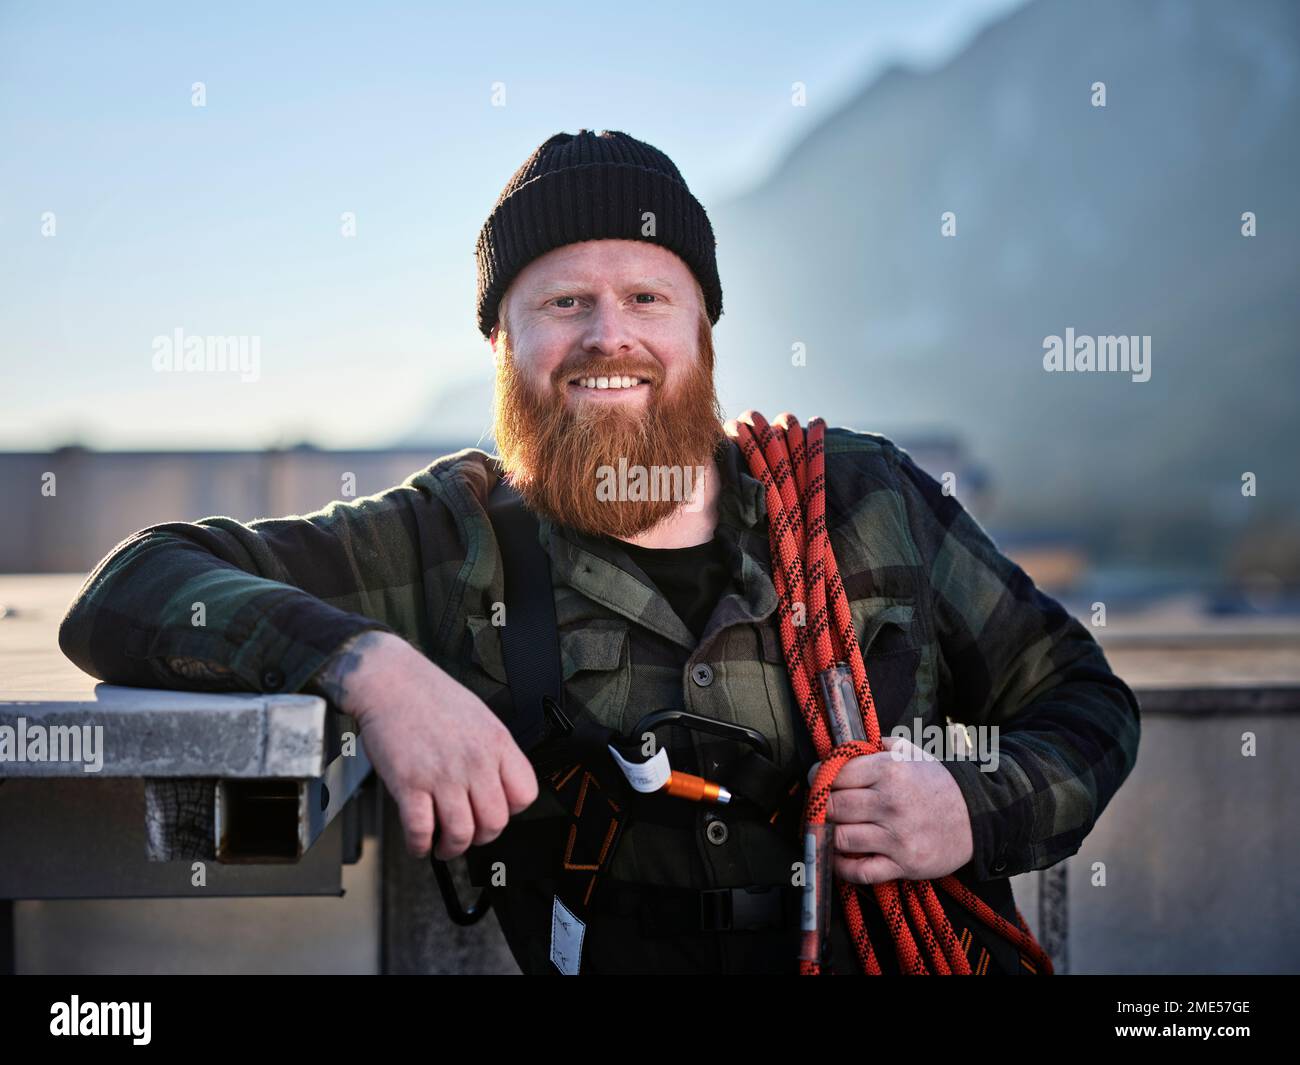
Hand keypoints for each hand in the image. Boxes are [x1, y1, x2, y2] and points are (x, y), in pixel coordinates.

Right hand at [311, 631, 538, 860]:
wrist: (390, 680)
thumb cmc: (430, 696)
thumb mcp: (479, 717)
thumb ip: (491, 751)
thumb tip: (494, 786)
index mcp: (496, 742)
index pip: (525, 795)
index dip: (511, 811)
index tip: (496, 812)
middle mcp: (474, 761)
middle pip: (495, 822)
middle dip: (481, 837)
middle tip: (468, 834)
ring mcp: (442, 774)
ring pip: (461, 833)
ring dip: (452, 848)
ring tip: (443, 844)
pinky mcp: (409, 784)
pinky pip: (421, 831)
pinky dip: (420, 846)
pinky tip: (419, 843)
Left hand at [809, 734, 973, 884]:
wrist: (978, 816)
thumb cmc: (938, 783)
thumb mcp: (912, 753)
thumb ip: (878, 745)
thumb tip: (844, 746)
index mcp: (890, 770)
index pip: (836, 774)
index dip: (820, 777)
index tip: (817, 780)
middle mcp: (891, 802)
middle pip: (832, 806)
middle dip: (820, 807)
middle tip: (819, 806)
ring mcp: (897, 836)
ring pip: (840, 838)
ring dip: (828, 835)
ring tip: (828, 829)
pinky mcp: (904, 864)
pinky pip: (860, 871)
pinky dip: (842, 867)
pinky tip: (839, 857)